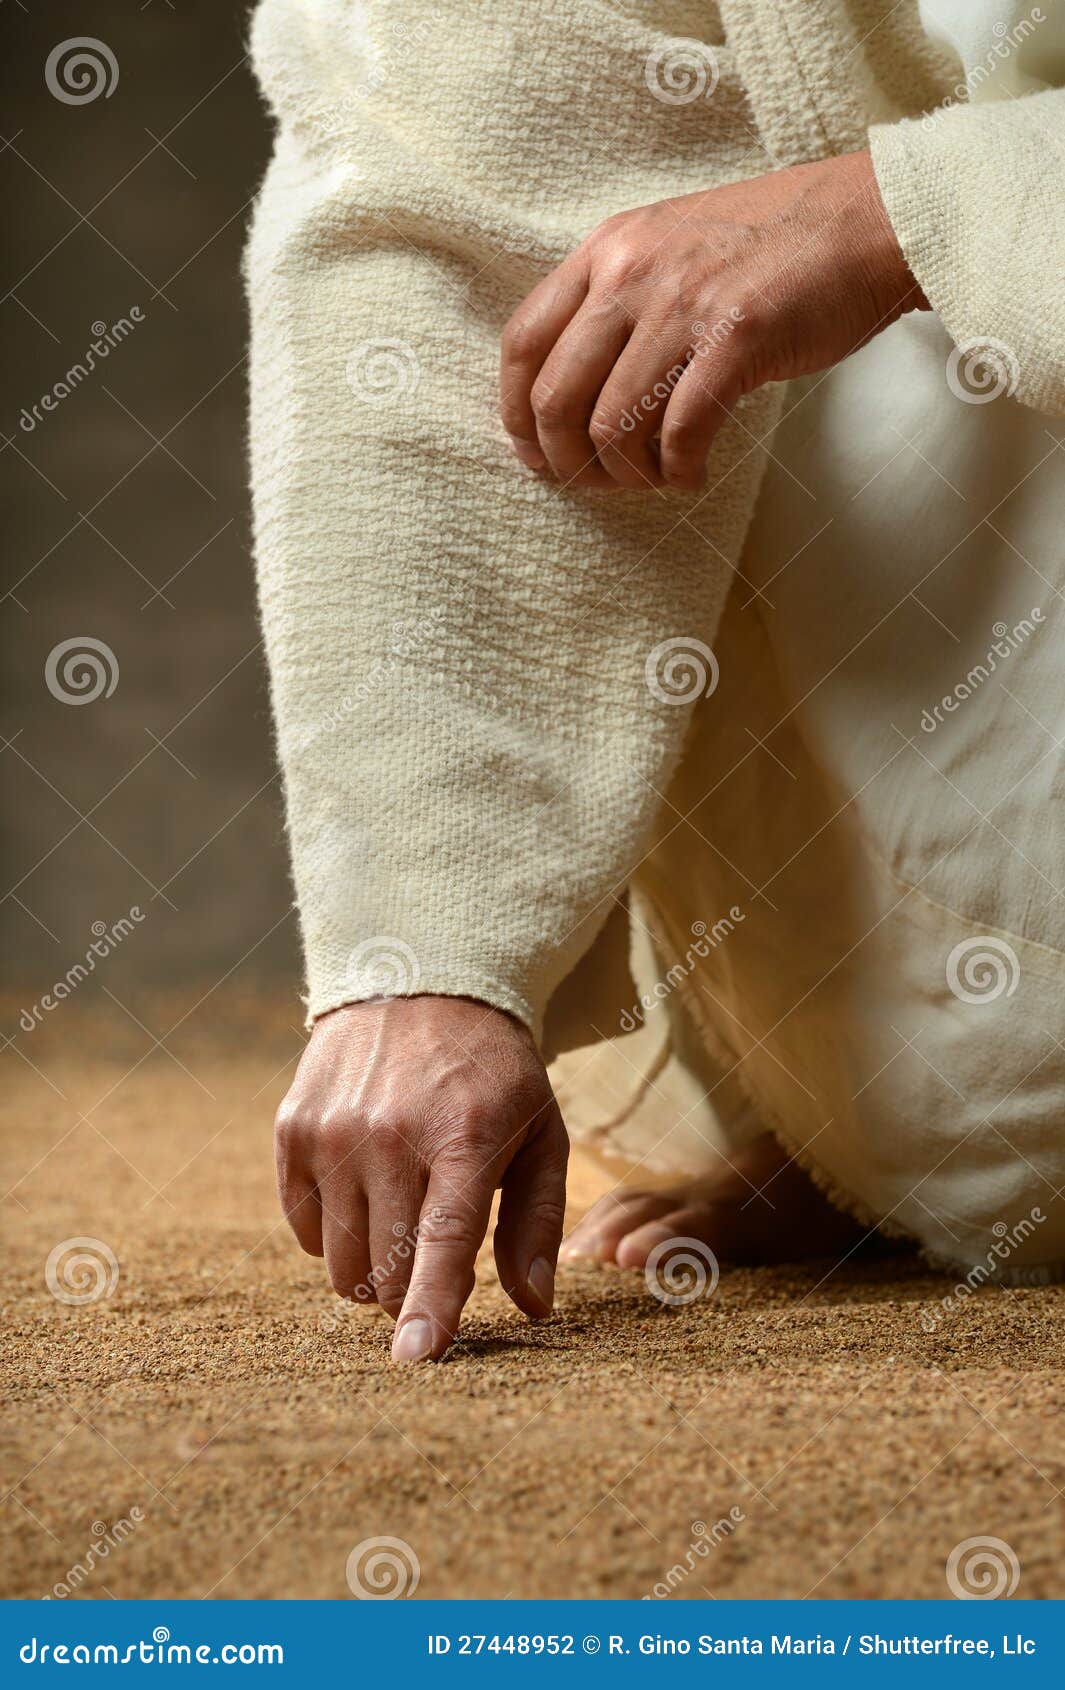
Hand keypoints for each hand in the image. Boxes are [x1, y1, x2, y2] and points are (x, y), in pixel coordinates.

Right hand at [274, 996, 568, 1361]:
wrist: (418, 984)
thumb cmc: (492, 1075)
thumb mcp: (541, 1133)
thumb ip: (536, 1222)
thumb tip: (534, 1307)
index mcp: (463, 1138)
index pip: (443, 1241)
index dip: (430, 1307)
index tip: (416, 1358)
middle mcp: (390, 1136)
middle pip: (387, 1271)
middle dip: (412, 1293)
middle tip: (436, 1256)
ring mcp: (333, 1132)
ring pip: (339, 1263)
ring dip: (372, 1270)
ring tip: (401, 1221)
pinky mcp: (293, 1129)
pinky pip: (303, 1229)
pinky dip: (333, 1233)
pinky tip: (364, 1190)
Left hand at [500, 149, 925, 492]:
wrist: (868, 219)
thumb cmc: (774, 243)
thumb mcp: (672, 245)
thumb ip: (620, 298)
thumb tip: (578, 388)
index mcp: (607, 249)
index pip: (521, 343)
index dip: (516, 415)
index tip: (536, 455)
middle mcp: (631, 272)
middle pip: (555, 398)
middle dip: (567, 463)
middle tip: (596, 486)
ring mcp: (682, 304)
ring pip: (612, 426)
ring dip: (628, 475)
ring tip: (656, 480)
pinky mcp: (736, 340)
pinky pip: (680, 433)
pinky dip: (679, 472)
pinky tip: (693, 476)